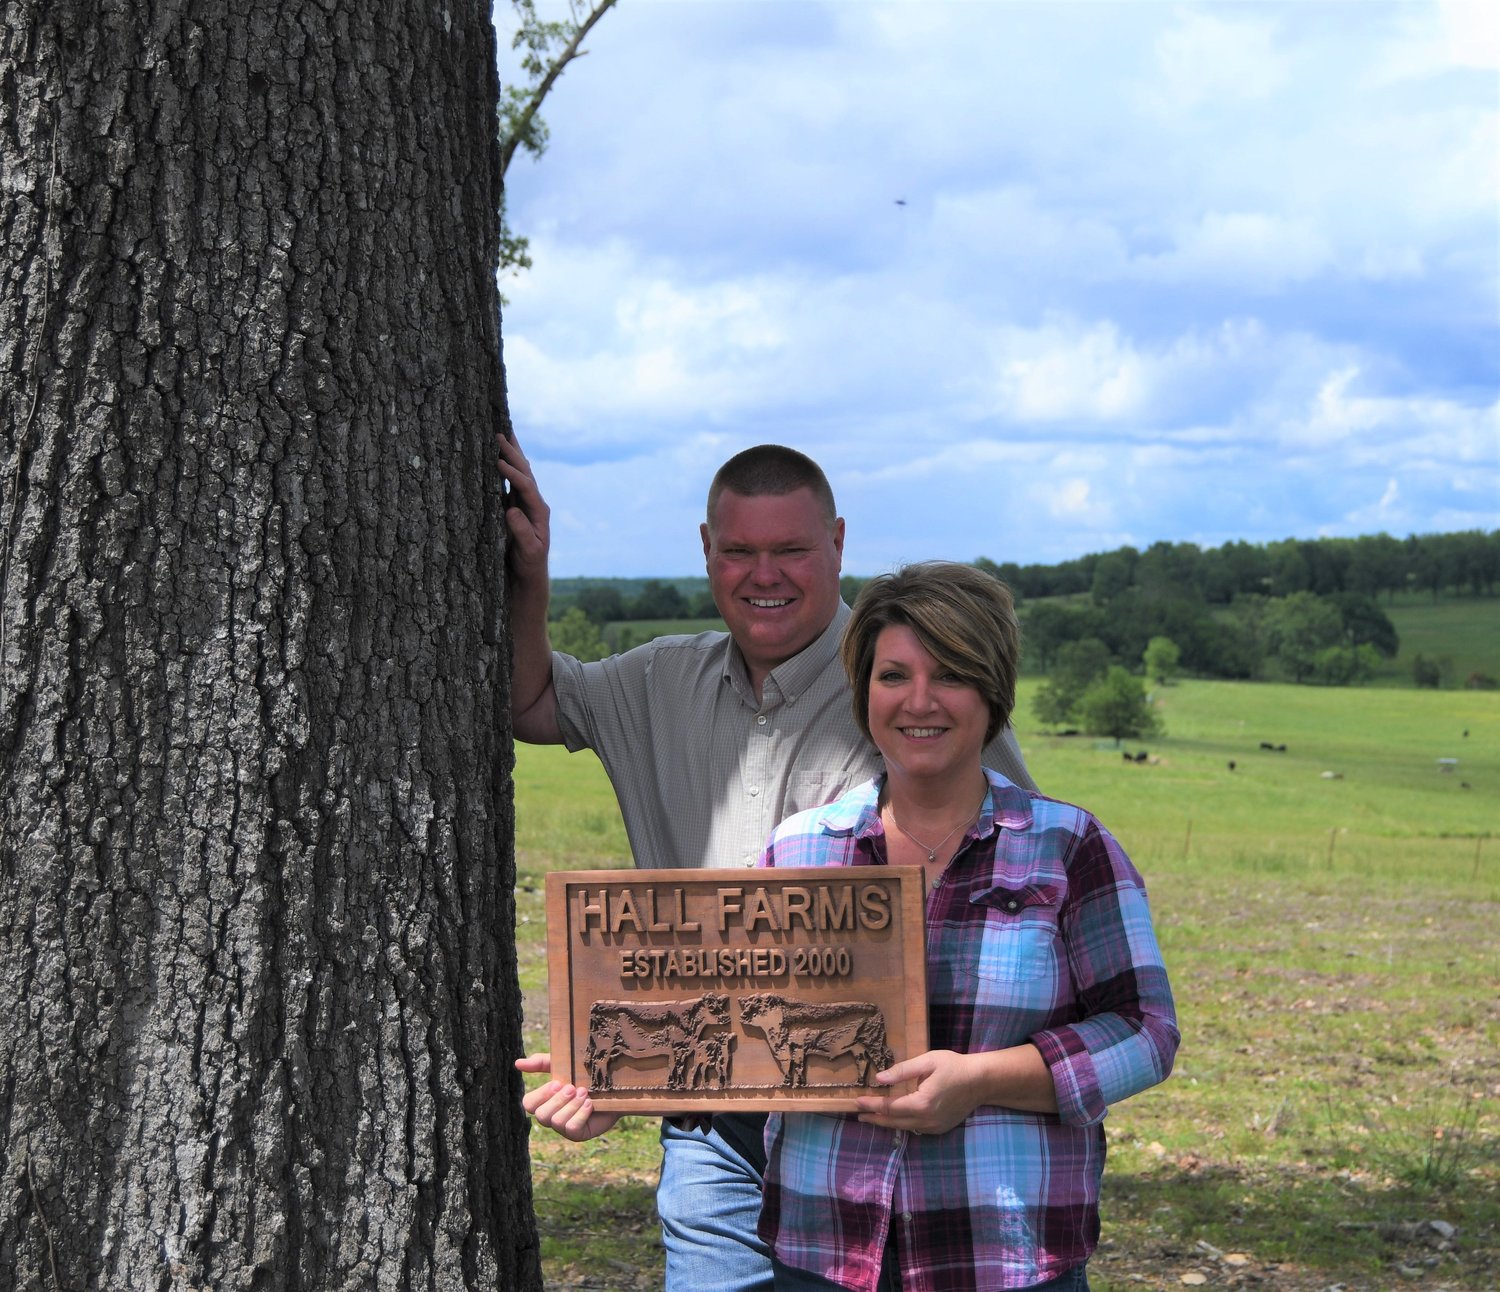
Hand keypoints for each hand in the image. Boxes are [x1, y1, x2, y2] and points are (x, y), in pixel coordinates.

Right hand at [496, 432, 550, 581]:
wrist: (529, 573)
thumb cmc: (529, 563)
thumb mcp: (529, 551)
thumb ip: (523, 532)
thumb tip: (511, 510)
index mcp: (539, 510)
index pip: (526, 486)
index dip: (513, 474)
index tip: (498, 463)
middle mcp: (534, 502)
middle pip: (524, 472)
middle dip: (512, 453)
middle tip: (499, 433)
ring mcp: (524, 502)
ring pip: (518, 472)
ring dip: (510, 454)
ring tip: (502, 434)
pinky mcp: (515, 505)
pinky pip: (510, 481)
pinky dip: (504, 466)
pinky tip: (496, 455)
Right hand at [514, 1054, 621, 1141]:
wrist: (613, 1086)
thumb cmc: (585, 1075)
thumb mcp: (563, 1065)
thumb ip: (541, 1063)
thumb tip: (517, 1063)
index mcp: (545, 1101)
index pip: (528, 1104)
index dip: (541, 1094)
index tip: (558, 1082)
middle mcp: (551, 1116)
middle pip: (541, 1115)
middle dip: (558, 1100)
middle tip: (572, 1087)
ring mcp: (564, 1128)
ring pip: (557, 1122)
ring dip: (571, 1105)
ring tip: (584, 1093)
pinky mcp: (578, 1134)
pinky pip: (571, 1129)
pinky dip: (581, 1114)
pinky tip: (590, 1104)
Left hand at [854, 1050, 982, 1135]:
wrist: (981, 1081)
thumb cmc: (954, 1066)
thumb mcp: (927, 1062)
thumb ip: (902, 1071)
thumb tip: (879, 1078)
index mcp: (921, 1103)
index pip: (890, 1107)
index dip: (872, 1104)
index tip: (857, 1101)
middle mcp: (927, 1120)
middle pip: (894, 1122)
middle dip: (875, 1118)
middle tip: (859, 1115)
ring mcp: (935, 1127)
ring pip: (905, 1128)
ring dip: (888, 1123)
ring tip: (872, 1117)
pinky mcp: (941, 1128)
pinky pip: (917, 1129)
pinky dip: (903, 1124)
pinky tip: (896, 1119)